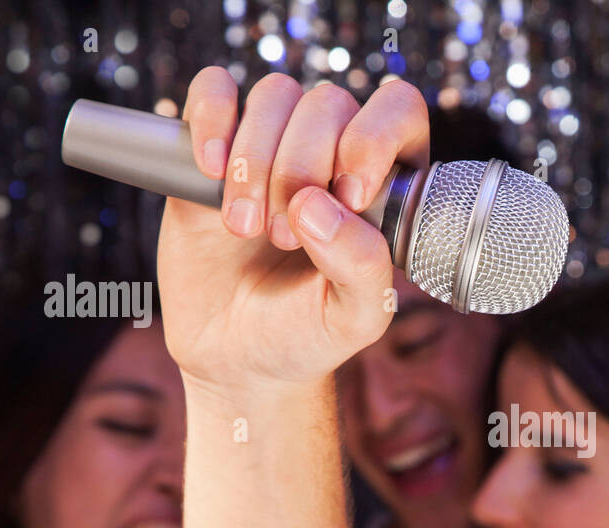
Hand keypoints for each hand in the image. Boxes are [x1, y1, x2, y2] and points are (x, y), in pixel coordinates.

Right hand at [157, 67, 429, 394]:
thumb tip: (316, 202)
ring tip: (245, 228)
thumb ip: (361, 265)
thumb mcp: (355, 317)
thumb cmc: (308, 333)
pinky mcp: (215, 148)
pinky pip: (214, 89)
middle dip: (302, 168)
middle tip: (285, 239)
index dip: (373, 138)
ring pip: (275, 95)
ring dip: (256, 159)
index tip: (349, 196)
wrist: (235, 357)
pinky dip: (212, 119)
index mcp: (386, 182)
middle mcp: (334, 153)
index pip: (398, 111)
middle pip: (328, 103)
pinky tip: (211, 171)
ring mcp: (274, 145)